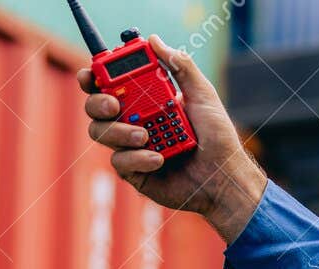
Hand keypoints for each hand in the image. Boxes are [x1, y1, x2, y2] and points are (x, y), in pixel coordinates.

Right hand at [78, 35, 266, 241]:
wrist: (225, 178)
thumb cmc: (218, 138)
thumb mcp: (203, 96)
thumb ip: (181, 67)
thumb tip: (155, 40)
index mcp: (146, 100)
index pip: (110, 83)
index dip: (94, 77)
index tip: (93, 74)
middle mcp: (134, 121)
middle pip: (95, 106)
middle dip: (98, 102)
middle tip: (114, 105)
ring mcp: (132, 147)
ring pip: (101, 132)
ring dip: (120, 131)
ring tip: (145, 136)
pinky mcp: (135, 172)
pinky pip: (120, 161)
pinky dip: (137, 158)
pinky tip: (159, 159)